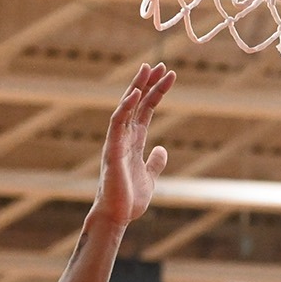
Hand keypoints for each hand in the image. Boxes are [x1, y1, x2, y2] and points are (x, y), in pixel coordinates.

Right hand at [91, 63, 174, 227]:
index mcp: (134, 141)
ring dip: (138, 88)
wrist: (117, 216)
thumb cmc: (129, 199)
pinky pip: (117, 124)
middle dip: (148, 83)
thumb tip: (162, 149)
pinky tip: (135, 94)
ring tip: (149, 70)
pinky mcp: (112, 150)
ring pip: (126, 108)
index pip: (146, 110)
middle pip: (136, 103)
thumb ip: (154, 161)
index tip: (168, 76)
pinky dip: (125, 108)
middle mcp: (124, 137)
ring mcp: (116, 141)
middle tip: (160, 65)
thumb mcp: (149, 177)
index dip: (156, 93)